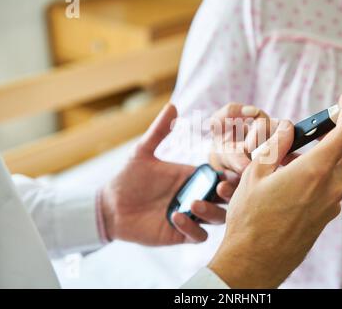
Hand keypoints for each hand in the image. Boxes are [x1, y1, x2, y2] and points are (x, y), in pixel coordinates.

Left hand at [100, 103, 237, 244]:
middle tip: (221, 188)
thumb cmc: (127, 178)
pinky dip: (192, 228)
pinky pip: (198, 236)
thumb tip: (172, 105)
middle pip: (226, 198)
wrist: (109, 206)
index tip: (232, 169)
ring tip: (194, 203)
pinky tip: (176, 217)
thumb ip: (159, 131)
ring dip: (212, 211)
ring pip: (217, 218)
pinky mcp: (180, 234)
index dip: (229, 173)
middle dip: (230, 193)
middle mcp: (196, 195)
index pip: (221, 174)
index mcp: (192, 176)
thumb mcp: (142, 152)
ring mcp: (190, 215)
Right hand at [208, 93, 341, 287]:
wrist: (254, 261)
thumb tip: (288, 128)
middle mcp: (331, 188)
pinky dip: (318, 175)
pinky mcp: (325, 218)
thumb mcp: (256, 173)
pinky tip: (291, 180)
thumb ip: (276, 145)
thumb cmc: (251, 218)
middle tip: (310, 130)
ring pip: (336, 169)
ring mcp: (330, 206)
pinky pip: (329, 187)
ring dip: (321, 156)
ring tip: (289, 159)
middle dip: (332, 134)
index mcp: (315, 172)